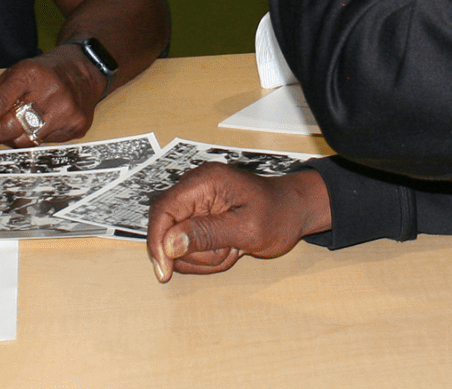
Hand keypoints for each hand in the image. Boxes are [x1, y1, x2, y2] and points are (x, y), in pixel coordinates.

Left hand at [0, 44, 103, 146]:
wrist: (84, 70)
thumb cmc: (43, 73)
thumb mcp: (13, 75)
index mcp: (30, 74)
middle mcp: (50, 91)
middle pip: (10, 126)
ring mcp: (66, 110)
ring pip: (25, 140)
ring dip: (10, 138)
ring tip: (11, 128)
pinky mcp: (78, 125)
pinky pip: (45, 143)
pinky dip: (34, 137)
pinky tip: (39, 125)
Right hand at [146, 165, 332, 282]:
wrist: (294, 211)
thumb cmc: (279, 214)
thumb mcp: (247, 229)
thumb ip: (207, 234)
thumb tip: (169, 244)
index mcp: (205, 182)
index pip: (163, 209)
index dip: (157, 241)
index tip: (164, 270)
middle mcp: (195, 189)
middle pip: (167, 229)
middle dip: (192, 252)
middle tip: (227, 252)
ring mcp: (197, 204)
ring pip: (177, 243)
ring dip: (204, 256)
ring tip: (234, 248)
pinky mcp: (200, 217)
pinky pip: (189, 246)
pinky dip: (208, 255)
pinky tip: (231, 248)